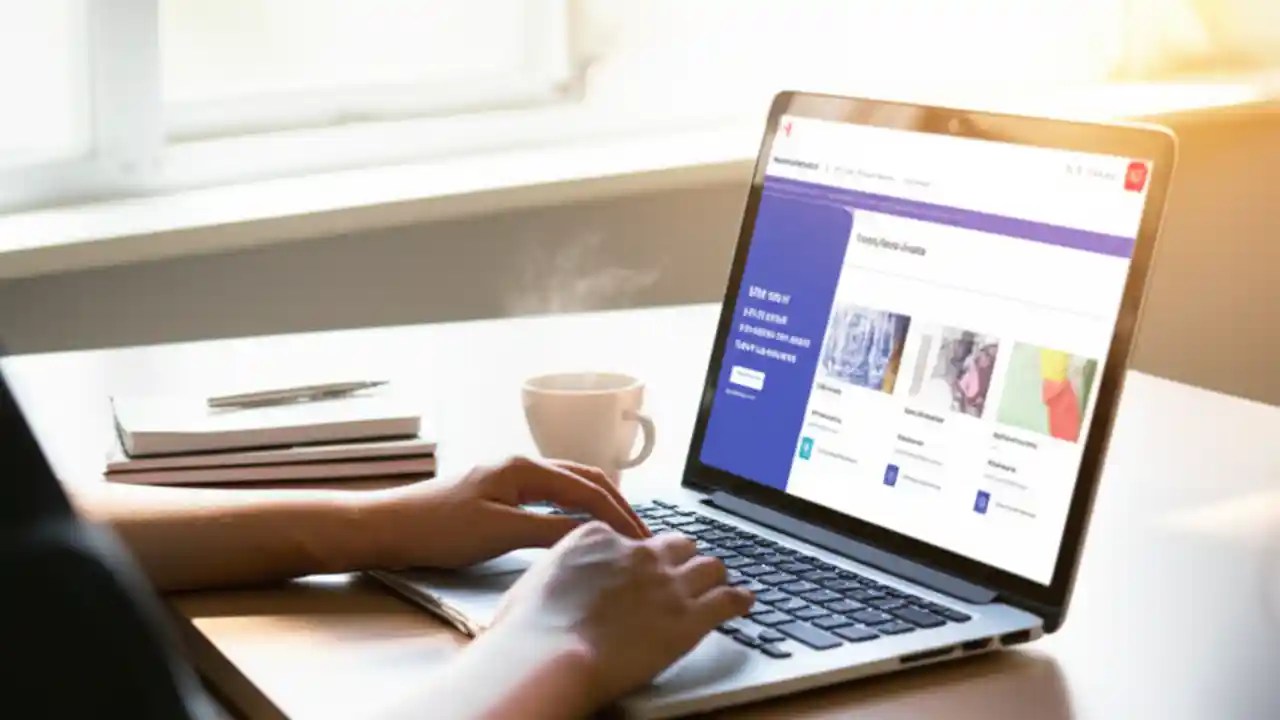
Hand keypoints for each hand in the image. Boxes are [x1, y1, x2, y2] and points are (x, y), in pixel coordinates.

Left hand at [370, 456, 649, 569]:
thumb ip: (549, 530)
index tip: (642, 540)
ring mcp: (507, 479)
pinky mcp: (496, 496)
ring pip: (567, 487)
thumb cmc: (436, 529)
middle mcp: (519, 466)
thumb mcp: (500, 533)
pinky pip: (549, 498)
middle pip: (584, 479)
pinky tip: (578, 530)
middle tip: (642, 535)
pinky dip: (573, 511)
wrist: (386, 528)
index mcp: (524, 468)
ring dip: (597, 506)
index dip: (620, 514)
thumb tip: (594, 534)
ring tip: (620, 532)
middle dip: (617, 504)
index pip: (588, 488)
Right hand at [486, 522, 753, 710]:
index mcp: (598, 536)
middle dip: (680, 559)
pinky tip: (745, 602)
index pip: (632, 535)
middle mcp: (638, 552)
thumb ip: (558, 570)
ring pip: (709, 566)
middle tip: (680, 575)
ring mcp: (668, 582)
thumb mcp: (533, 580)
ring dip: (712, 576)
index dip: (638, 555)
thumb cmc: (528, 629)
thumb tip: (559, 582)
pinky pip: (729, 599)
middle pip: (677, 544)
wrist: (549, 655)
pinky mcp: (690, 616)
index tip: (639, 569)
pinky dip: (739, 599)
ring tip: (717, 586)